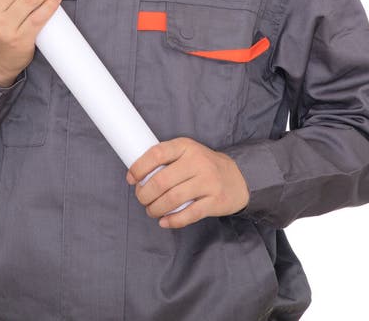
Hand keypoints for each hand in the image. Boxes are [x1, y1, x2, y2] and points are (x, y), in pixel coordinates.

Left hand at [126, 138, 249, 228]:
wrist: (237, 177)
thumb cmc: (203, 165)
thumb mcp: (187, 152)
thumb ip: (167, 160)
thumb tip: (139, 175)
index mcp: (186, 146)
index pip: (157, 154)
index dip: (139, 167)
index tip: (131, 178)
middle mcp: (197, 162)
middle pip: (162, 181)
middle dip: (145, 194)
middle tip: (142, 198)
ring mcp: (208, 182)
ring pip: (173, 199)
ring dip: (156, 208)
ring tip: (151, 210)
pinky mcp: (215, 201)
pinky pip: (189, 214)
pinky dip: (173, 220)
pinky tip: (164, 221)